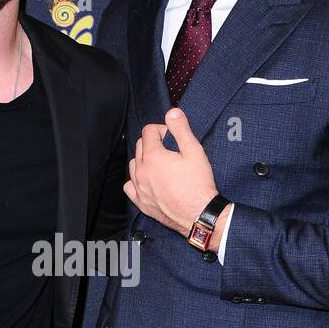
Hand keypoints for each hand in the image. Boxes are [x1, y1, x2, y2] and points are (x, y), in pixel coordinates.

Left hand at [124, 108, 229, 238]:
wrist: (199, 214)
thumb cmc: (198, 184)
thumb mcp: (194, 151)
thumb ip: (181, 129)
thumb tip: (172, 112)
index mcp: (153, 156)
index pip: (148, 131)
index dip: (162, 129)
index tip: (172, 136)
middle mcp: (141, 171)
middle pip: (140, 145)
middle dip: (153, 142)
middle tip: (170, 149)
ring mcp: (139, 187)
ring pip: (133, 164)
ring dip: (144, 159)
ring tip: (161, 164)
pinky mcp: (141, 202)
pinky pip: (130, 185)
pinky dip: (136, 179)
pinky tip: (148, 180)